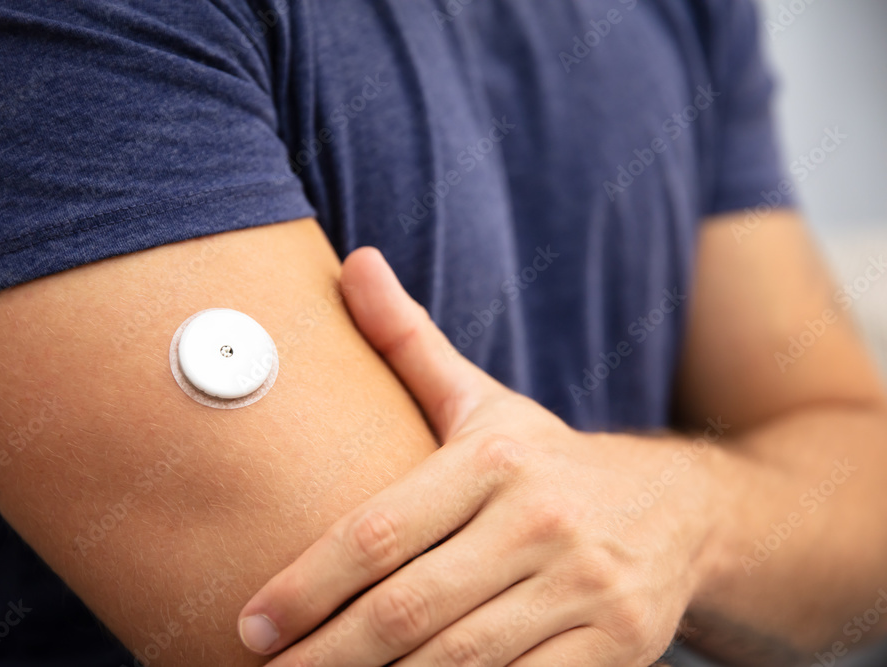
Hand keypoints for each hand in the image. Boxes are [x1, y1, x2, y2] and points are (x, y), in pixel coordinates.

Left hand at [237, 248, 716, 665]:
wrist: (679, 509)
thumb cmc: (548, 459)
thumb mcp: (483, 401)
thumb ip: (410, 342)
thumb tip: (353, 263)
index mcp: (494, 458)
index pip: (378, 530)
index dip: (306, 585)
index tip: (253, 624)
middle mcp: (541, 519)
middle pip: (408, 608)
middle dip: (329, 656)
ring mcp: (586, 587)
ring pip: (461, 661)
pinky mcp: (620, 645)